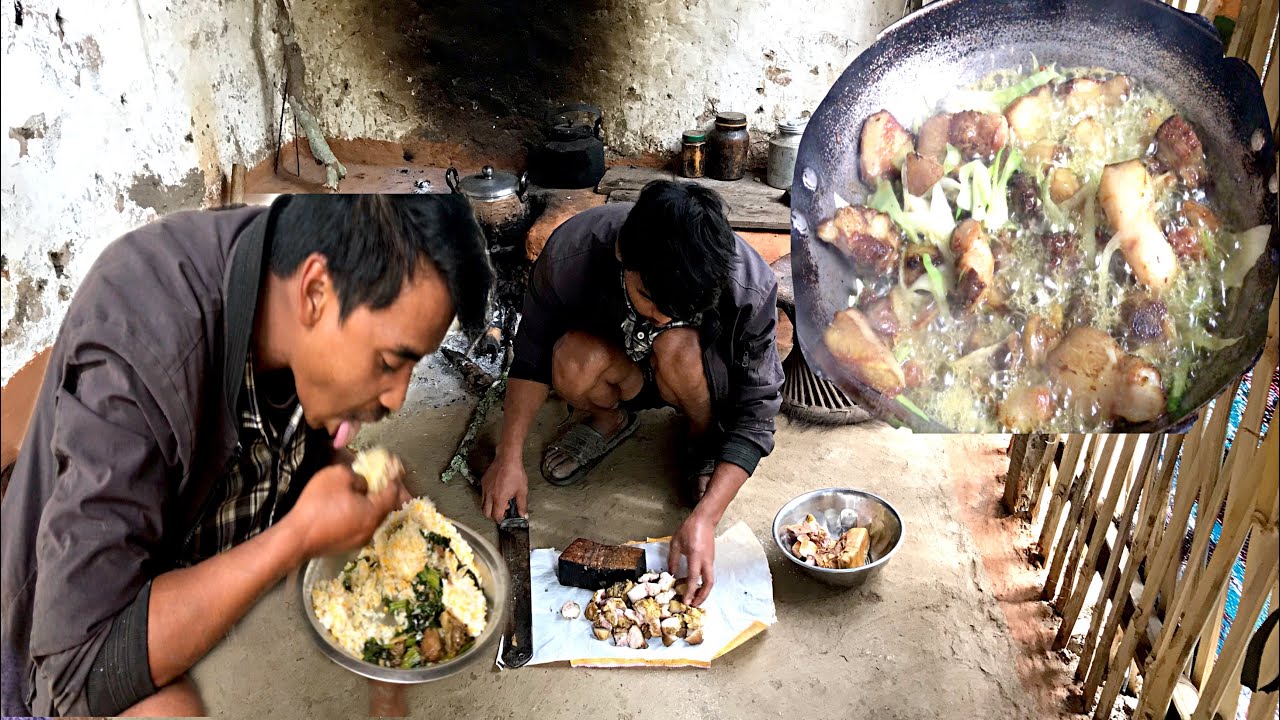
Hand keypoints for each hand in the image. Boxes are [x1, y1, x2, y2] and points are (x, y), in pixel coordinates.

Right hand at [286, 462, 408, 558]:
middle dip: (385, 492)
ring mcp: (360, 540)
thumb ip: (358, 476)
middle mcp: (371, 529)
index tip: (392, 469)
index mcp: (374, 513)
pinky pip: (361, 525)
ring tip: (365, 491)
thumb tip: (364, 483)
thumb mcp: (338, 476)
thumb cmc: (317, 505)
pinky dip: (361, 514)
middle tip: (382, 479)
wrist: (296, 538)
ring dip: (372, 504)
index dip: (393, 478)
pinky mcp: (347, 545)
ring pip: (373, 518)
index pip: (392, 493)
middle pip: (386, 507)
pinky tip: (350, 506)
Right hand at [480, 453, 527, 522]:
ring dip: (490, 506)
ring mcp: (485, 488)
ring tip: (501, 500)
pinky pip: (483, 494)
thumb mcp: (522, 491)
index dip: (500, 519)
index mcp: (499, 498)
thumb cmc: (515, 473)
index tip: (505, 518)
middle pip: (485, 513)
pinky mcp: (483, 482)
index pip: (496, 516)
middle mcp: (489, 495)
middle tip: (502, 512)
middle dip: (493, 515)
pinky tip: (498, 491)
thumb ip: (522, 505)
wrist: (508, 458)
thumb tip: (523, 515)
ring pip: (482, 504)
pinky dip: (488, 497)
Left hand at [668, 511, 715, 606]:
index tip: (686, 601)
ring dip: (704, 592)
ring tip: (695, 599)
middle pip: (709, 584)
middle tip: (693, 605)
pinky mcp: (711, 559)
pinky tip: (696, 587)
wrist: (705, 519)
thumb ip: (673, 559)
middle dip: (702, 597)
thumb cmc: (689, 529)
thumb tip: (671, 574)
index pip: (694, 578)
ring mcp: (710, 560)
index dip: (690, 591)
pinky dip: (704, 584)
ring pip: (710, 581)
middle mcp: (706, 560)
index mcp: (695, 555)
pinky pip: (709, 575)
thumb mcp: (676, 542)